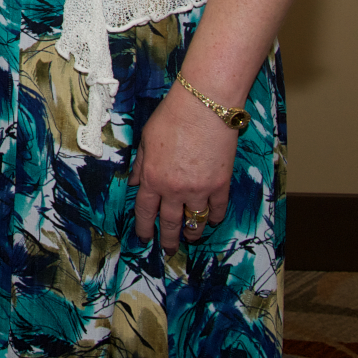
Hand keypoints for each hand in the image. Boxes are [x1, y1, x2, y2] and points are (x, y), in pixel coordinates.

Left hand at [131, 82, 238, 250]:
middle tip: (167, 250)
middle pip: (169, 222)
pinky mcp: (221, 185)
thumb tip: (136, 183)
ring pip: (195, 221)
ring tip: (190, 238)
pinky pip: (218, 210)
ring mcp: (199, 190)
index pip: (144, 210)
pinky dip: (214, 217)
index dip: (144, 227)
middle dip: (167, 239)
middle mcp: (174, 189)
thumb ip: (141, 165)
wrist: (204, 107)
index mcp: (153, 177)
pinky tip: (211, 220)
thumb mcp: (146, 140)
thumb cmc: (172, 118)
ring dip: (192, 233)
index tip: (144, 239)